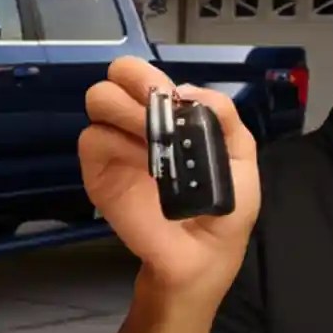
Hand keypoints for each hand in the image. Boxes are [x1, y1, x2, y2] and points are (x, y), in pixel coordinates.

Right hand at [79, 56, 260, 297]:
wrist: (201, 259)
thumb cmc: (223, 211)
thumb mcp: (240, 156)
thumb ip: (223, 115)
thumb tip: (184, 91)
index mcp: (168, 116)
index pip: (142, 74)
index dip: (149, 75)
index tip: (166, 96)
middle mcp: (136, 124)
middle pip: (113, 78)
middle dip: (132, 83)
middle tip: (153, 109)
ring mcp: (116, 147)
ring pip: (98, 100)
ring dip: (125, 111)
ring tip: (150, 139)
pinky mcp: (98, 173)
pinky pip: (92, 140)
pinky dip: (117, 144)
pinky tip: (143, 162)